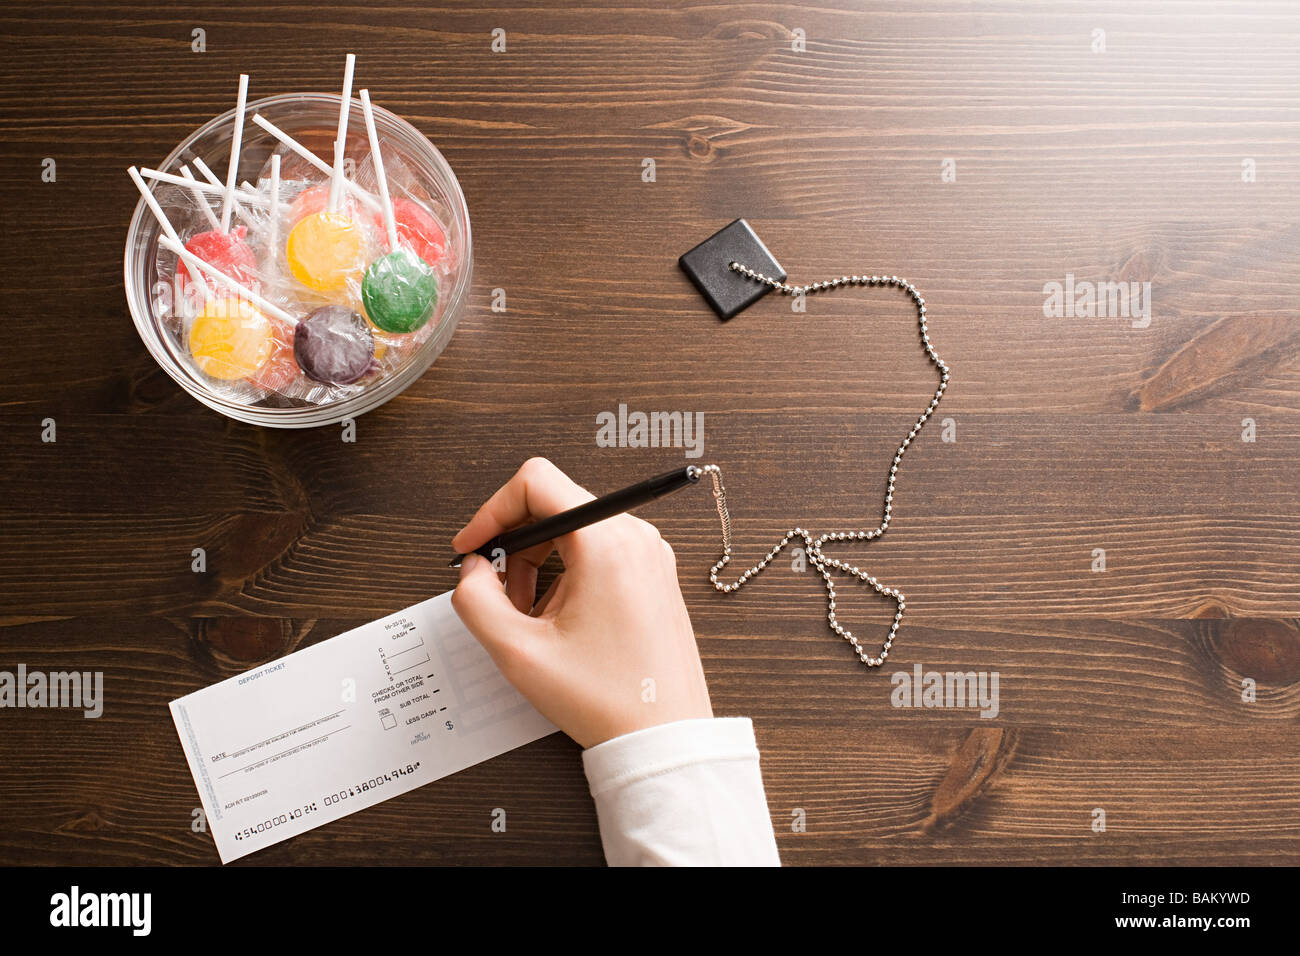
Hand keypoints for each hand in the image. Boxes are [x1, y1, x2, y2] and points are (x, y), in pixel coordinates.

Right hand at [450, 457, 712, 747]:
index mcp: (607, 542)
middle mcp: (635, 536)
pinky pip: (598, 550)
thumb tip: (472, 570)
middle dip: (514, 545)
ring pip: (574, 528)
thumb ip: (476, 600)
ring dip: (537, 562)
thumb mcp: (519, 652)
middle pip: (554, 503)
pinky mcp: (654, 573)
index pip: (536, 481)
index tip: (473, 547)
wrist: (664, 736)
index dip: (491, 510)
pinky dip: (566, 573)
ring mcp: (650, 553)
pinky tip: (557, 619)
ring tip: (528, 616)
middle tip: (498, 595)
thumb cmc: (607, 699)